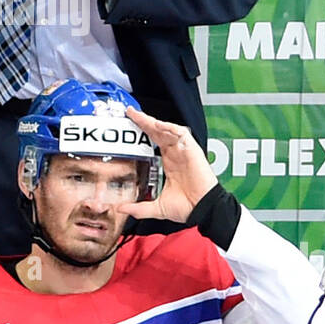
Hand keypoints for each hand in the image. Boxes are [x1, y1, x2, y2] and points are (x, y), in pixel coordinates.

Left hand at [116, 107, 217, 223]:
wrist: (203, 210)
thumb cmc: (188, 207)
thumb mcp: (157, 207)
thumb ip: (139, 208)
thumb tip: (122, 209)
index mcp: (169, 164)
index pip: (153, 142)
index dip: (142, 132)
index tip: (129, 126)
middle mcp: (176, 155)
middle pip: (158, 132)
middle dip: (144, 121)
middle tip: (131, 113)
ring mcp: (184, 152)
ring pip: (167, 130)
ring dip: (153, 122)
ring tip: (139, 116)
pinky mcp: (192, 150)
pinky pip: (182, 134)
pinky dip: (170, 128)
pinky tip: (158, 125)